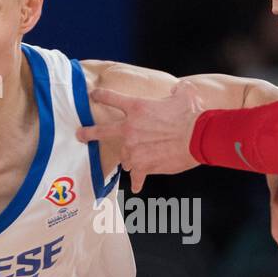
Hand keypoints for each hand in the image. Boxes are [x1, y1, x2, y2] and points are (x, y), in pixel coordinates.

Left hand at [79, 80, 202, 193]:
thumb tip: (180, 89)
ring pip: (124, 157)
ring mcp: (134, 150)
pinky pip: (136, 178)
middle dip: (88, 133)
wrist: (197, 138)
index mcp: (136, 108)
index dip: (101, 95)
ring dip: (130, 158)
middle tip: (80, 135)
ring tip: (138, 160)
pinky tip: (137, 187)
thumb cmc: (191, 115)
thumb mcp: (184, 96)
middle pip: (101, 132)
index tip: (93, 95)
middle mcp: (129, 129)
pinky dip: (137, 182)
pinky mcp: (143, 167)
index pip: (112, 98)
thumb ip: (178, 91)